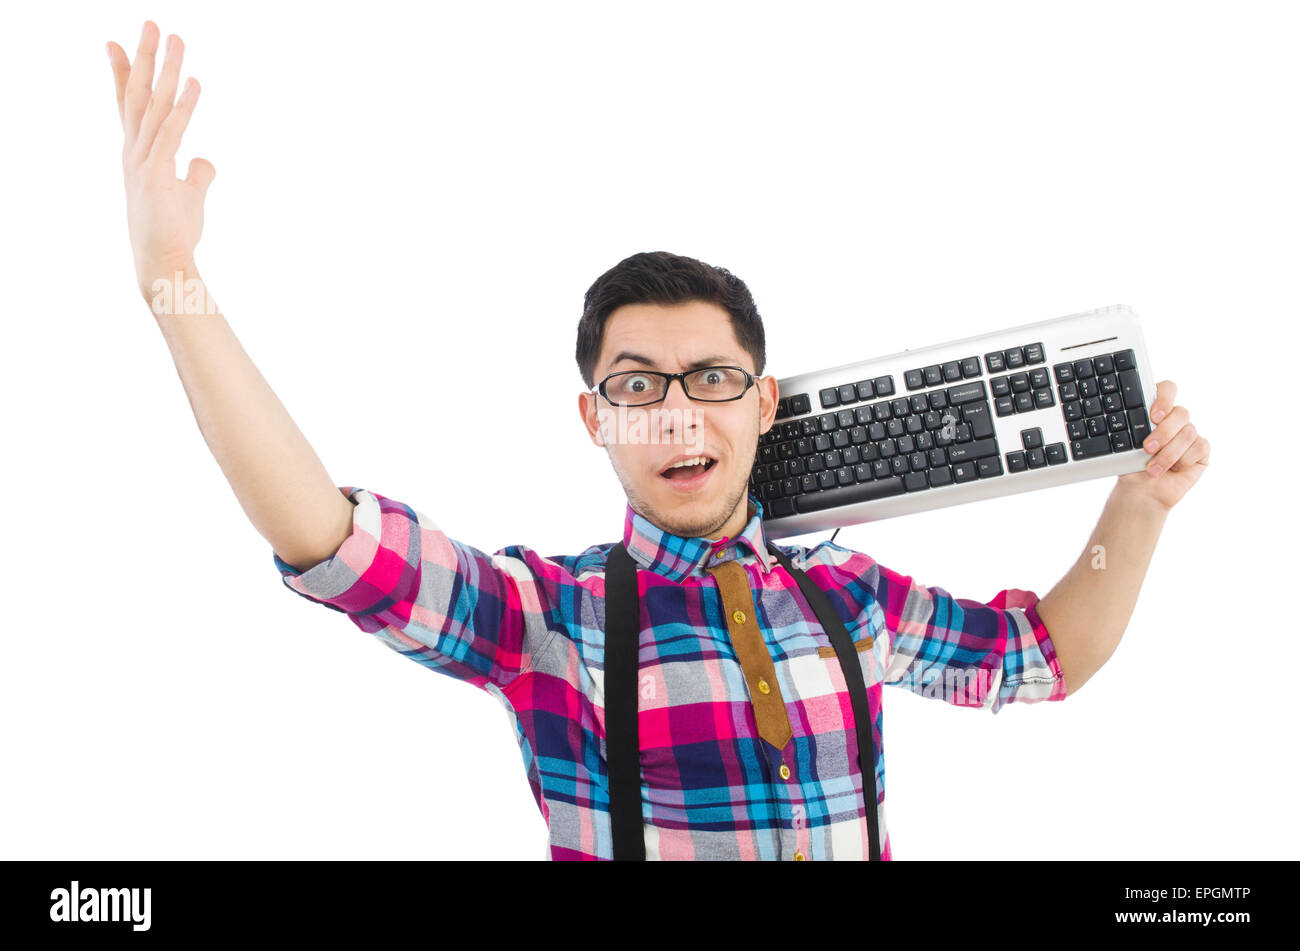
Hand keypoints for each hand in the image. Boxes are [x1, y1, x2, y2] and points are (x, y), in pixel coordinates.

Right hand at [107, 21, 214, 300]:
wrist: (163, 262)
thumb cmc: (174, 232)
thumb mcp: (189, 196)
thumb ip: (197, 173)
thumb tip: (205, 160)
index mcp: (139, 154)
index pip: (128, 105)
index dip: (123, 73)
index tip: (115, 42)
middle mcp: (135, 152)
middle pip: (138, 95)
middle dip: (145, 57)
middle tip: (151, 23)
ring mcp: (144, 162)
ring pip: (153, 106)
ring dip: (167, 71)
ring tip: (176, 39)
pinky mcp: (157, 175)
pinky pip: (172, 133)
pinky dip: (183, 108)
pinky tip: (194, 83)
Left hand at [1115, 379, 1209, 510]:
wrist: (1143, 491)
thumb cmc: (1133, 466)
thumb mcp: (1128, 447)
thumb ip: (1136, 430)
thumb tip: (1139, 422)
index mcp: (1156, 412)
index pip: (1168, 390)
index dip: (1164, 398)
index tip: (1153, 416)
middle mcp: (1175, 420)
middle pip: (1180, 412)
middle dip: (1163, 433)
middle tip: (1147, 448)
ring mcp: (1190, 433)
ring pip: (1188, 432)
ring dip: (1168, 454)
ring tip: (1153, 469)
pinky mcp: (1201, 450)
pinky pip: (1199, 447)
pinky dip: (1183, 460)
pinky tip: (1173, 469)